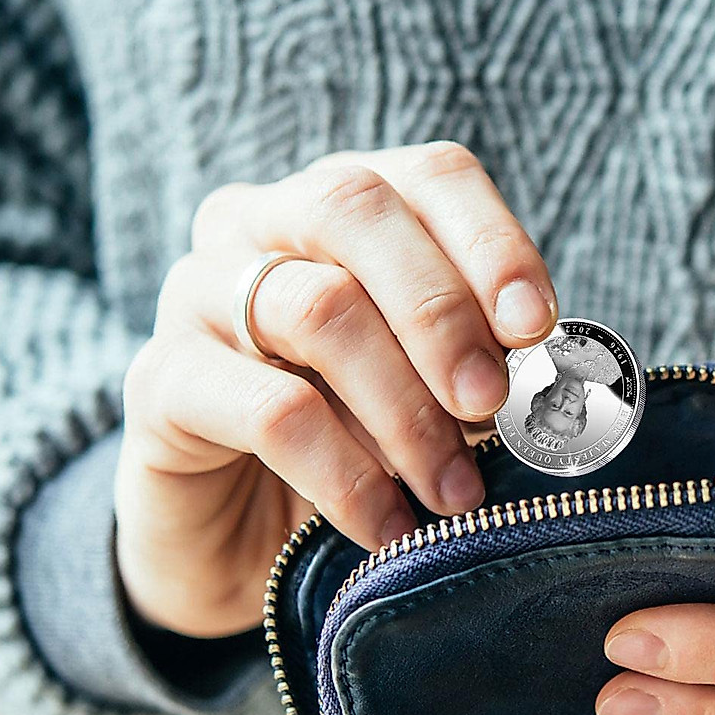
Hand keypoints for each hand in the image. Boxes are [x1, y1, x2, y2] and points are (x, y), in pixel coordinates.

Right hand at [116, 141, 557, 636]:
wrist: (238, 539)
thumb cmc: (353, 446)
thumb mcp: (427, 395)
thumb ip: (481, 367)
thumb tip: (555, 379)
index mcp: (344, 208)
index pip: (430, 175)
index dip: (493, 241)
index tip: (538, 327)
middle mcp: (260, 223)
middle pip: (358, 208)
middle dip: (443, 313)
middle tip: (492, 405)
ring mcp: (196, 293)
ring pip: (317, 308)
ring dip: (406, 410)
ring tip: (453, 492)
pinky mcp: (159, 381)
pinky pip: (268, 411)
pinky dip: (345, 475)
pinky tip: (387, 528)